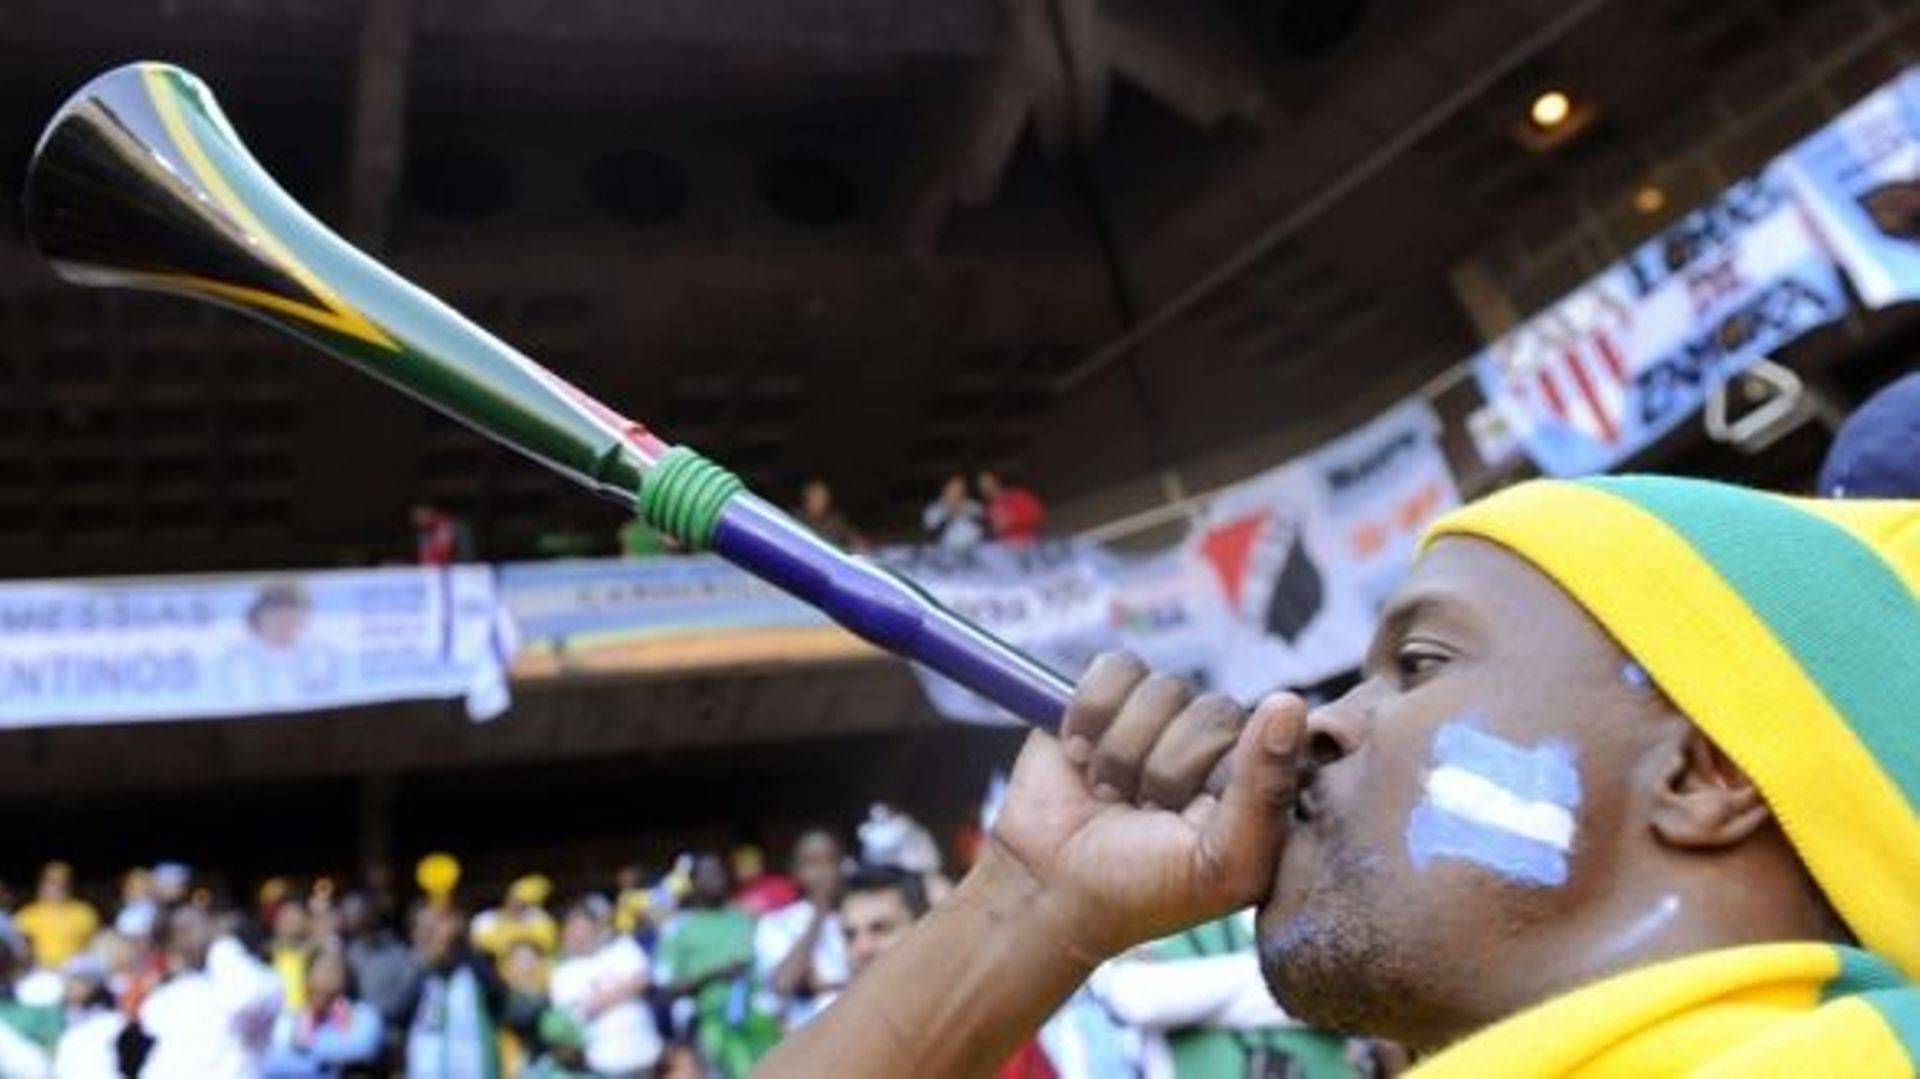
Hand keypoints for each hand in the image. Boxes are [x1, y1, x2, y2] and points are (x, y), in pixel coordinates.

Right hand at [982, 652, 1306, 963]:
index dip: (1223, 780)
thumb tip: (1288, 702)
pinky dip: (1090, 715)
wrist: (1050, 887)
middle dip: (1166, 773)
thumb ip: (1267, 791)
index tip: (1195, 827)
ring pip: (1162, 690)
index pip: (1270, 738)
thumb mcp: (1223, 864)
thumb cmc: (1144, 888)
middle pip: (1214, 712)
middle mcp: (1216, 744)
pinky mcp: (1110, 696)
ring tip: (1109, 793)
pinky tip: (1081, 755)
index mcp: (1258, 781)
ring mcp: (1163, 717)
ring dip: (1122, 753)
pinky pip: (1116, 669)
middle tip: (1145, 814)